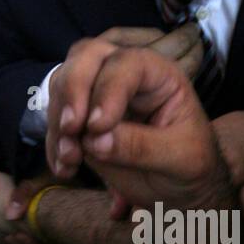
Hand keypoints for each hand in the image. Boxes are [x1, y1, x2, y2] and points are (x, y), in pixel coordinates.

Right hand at [46, 23, 201, 180]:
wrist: (180, 187)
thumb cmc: (190, 164)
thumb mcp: (180, 158)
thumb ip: (142, 147)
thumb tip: (96, 141)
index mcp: (159, 75)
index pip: (128, 63)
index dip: (108, 90)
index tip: (97, 126)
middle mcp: (126, 75)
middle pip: (87, 56)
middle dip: (72, 90)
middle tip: (70, 129)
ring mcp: (99, 93)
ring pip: (63, 82)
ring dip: (58, 120)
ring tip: (69, 158)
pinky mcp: (82, 118)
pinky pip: (56, 118)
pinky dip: (53, 142)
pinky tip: (63, 168)